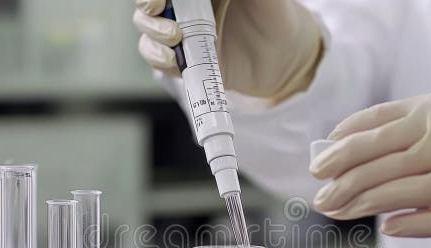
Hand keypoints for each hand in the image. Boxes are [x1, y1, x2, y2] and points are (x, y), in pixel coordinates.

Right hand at [133, 0, 322, 99]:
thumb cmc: (275, 15)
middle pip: (147, 2)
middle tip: (156, 8)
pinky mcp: (183, 59)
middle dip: (146, 4)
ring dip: (151, 31)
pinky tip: (173, 59)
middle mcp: (185, 4)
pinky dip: (157, 57)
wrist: (284, 58)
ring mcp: (181, 30)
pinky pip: (156, 56)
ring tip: (174, 37)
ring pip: (146, 26)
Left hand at [310, 94, 430, 236]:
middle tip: (318, 195)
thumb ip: (406, 130)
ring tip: (334, 212)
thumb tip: (347, 150)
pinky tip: (384, 228)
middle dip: (338, 178)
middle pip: (375, 160)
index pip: (373, 125)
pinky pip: (427, 221)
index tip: (320, 161)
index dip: (340, 144)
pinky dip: (402, 224)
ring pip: (392, 192)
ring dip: (357, 204)